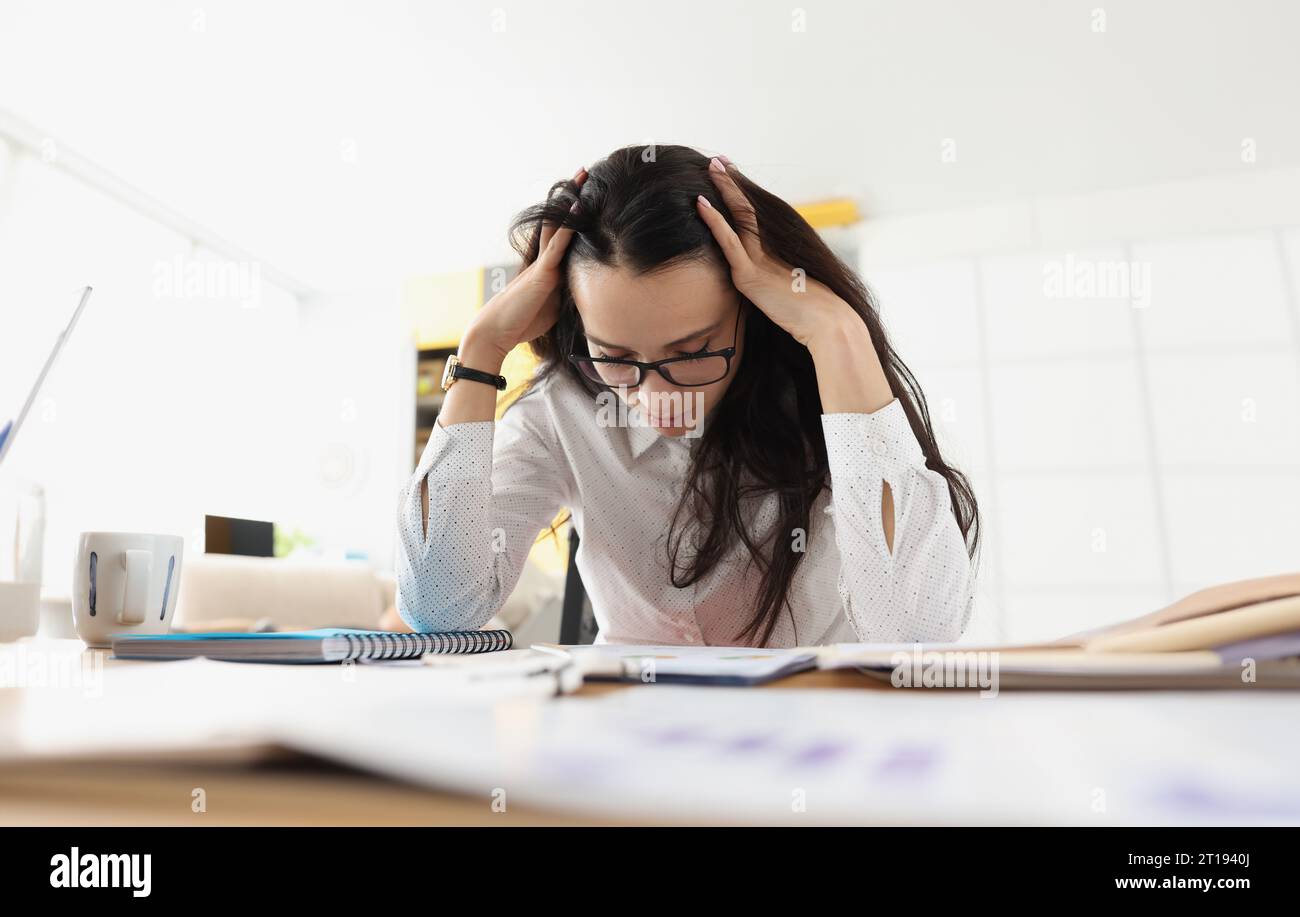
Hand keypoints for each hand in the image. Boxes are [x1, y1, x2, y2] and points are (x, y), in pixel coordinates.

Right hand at [466, 166, 588, 361]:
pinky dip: (567, 228)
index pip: (562, 236)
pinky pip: (556, 246)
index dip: (574, 216)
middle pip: (559, 221)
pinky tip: (577, 209)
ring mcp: (542, 263)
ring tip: (583, 176)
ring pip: (557, 226)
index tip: (586, 196)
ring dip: (570, 201)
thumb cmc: (521, 323)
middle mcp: (543, 259)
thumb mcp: (552, 308)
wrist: (495, 332)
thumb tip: (585, 294)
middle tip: (584, 172)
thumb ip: (566, 295)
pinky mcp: (541, 273)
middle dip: (572, 197)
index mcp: (546, 267)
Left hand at [695, 157, 856, 348]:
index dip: (741, 194)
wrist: (826, 322)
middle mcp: (770, 248)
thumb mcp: (789, 291)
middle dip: (732, 182)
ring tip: (712, 166)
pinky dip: (714, 221)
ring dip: (724, 189)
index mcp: (777, 251)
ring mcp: (759, 259)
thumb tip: (769, 279)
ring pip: (738, 216)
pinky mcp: (749, 274)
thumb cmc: (811, 314)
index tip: (729, 173)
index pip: (755, 216)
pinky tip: (701, 203)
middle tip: (718, 160)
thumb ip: (774, 279)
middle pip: (747, 208)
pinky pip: (728, 242)